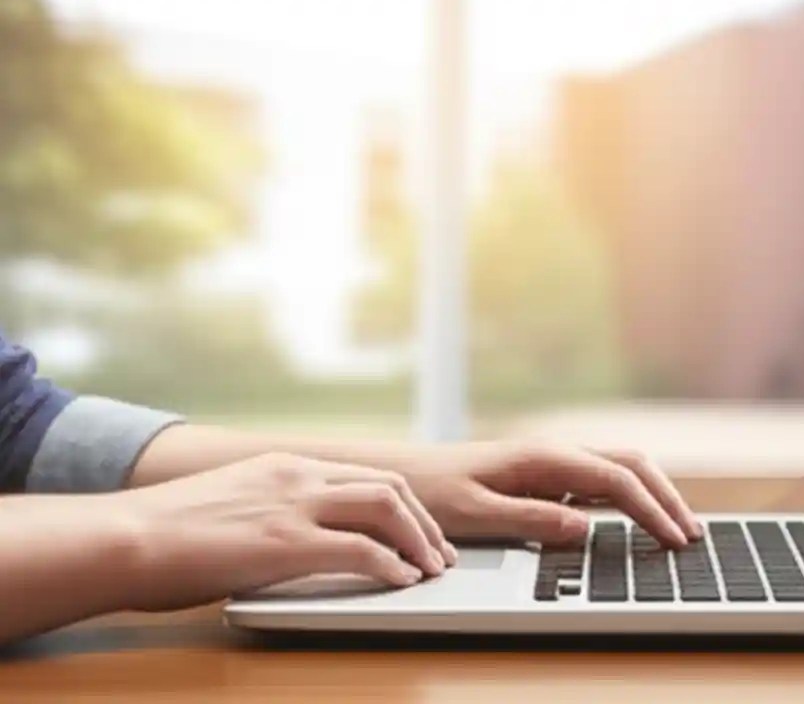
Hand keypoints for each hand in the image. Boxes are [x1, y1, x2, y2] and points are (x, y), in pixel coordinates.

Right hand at [105, 453, 453, 611]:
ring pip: (387, 507)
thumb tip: (292, 536)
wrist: (122, 537)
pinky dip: (392, 565)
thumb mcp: (229, 506)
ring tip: (431, 569)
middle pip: (389, 487)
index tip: (419, 530)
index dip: (403, 504)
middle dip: (424, 521)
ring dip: (418, 540)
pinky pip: (362, 548)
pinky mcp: (287, 541)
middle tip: (439, 553)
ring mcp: (294, 505)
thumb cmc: (162, 532)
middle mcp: (297, 476)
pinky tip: (401, 581)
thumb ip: (268, 510)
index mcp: (284, 465)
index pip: (365, 475)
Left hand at [403, 441, 701, 547]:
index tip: (673, 540)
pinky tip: (641, 518)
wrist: (402, 475)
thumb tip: (586, 528)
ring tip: (679, 526)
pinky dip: (631, 498)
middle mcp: (554, 453)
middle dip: (666, 497)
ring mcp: (553, 463)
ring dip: (653, 494)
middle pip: (630, 465)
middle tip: (692, 534)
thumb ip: (531, 520)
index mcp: (542, 458)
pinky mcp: (547, 476)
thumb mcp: (474, 514)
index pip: (615, 480)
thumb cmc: (431, 494)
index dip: (651, 510)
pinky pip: (601, 482)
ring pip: (620, 470)